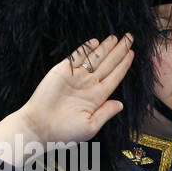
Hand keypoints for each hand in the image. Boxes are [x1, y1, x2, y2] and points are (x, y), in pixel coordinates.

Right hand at [0, 33, 134, 155]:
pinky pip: (76, 57)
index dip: (124, 65)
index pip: (114, 77)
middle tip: (130, 38)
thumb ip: (105, 113)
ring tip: (117, 37)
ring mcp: (75, 77)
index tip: (132, 54)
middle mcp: (88, 85)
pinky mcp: (62, 71)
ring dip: (105, 47)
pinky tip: (95, 42)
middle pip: (108, 64)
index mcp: (96, 98)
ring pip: (94, 58)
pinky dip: (85, 49)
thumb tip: (120, 104)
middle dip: (119, 51)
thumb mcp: (90, 126)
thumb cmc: (63, 133)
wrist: (38, 128)